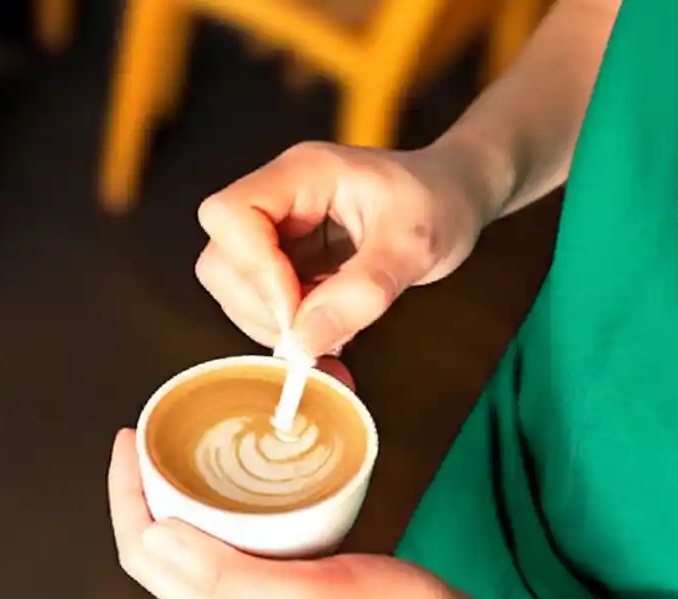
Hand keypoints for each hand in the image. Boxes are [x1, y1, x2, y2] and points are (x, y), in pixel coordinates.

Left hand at [108, 430, 504, 598]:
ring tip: (198, 445)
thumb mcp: (304, 597)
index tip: (130, 436)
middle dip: (150, 487)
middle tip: (159, 433)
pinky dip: (245, 499)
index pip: (143, 553)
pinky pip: (255, 538)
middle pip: (167, 545)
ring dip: (192, 492)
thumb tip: (151, 534)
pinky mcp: (307, 588)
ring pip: (208, 540)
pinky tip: (268, 476)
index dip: (123, 493)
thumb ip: (223, 573)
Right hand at [195, 142, 491, 354]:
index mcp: (300, 174)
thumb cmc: (442, 202)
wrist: (457, 195)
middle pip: (221, 259)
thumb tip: (301, 344)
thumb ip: (362, 293)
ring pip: (234, 289)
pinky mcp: (284, 262)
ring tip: (333, 338)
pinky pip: (261, 305)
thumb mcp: (416, 246)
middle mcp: (277, 199)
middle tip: (319, 335)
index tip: (297, 311)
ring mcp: (276, 232)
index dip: (252, 270)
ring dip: (275, 326)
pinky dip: (290, 334)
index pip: (229, 214)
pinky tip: (330, 340)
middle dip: (264, 308)